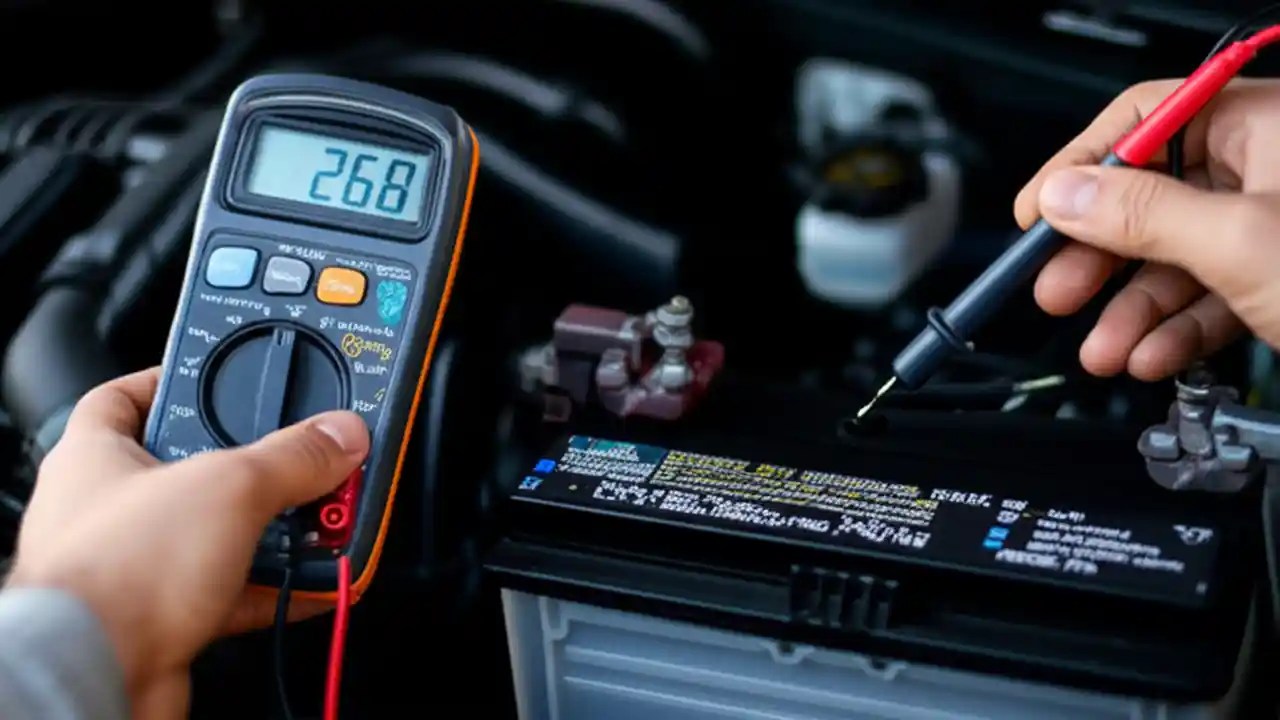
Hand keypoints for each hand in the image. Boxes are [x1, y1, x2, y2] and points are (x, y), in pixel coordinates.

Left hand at [3, 367, 369, 717]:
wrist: (96, 674)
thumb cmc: (114, 574)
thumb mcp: (228, 486)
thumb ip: (291, 456)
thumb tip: (337, 434)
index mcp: (96, 456)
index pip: (127, 396)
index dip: (176, 381)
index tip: (225, 378)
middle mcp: (110, 510)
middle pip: (193, 468)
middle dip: (254, 465)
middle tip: (302, 454)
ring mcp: (137, 566)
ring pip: (219, 534)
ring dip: (274, 530)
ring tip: (321, 518)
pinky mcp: (165, 617)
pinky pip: (232, 591)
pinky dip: (276, 587)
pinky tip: (314, 582)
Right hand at [1015, 78, 1279, 379]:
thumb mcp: (1239, 242)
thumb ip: (1143, 216)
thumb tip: (1065, 193)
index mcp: (1260, 126)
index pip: (1143, 121)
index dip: (1080, 166)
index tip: (1036, 213)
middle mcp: (1264, 168)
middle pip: (1147, 199)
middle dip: (1096, 258)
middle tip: (1055, 289)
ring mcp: (1271, 225)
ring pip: (1175, 260)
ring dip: (1128, 312)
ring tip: (1102, 349)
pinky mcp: (1278, 279)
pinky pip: (1209, 296)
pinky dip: (1174, 331)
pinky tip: (1150, 355)